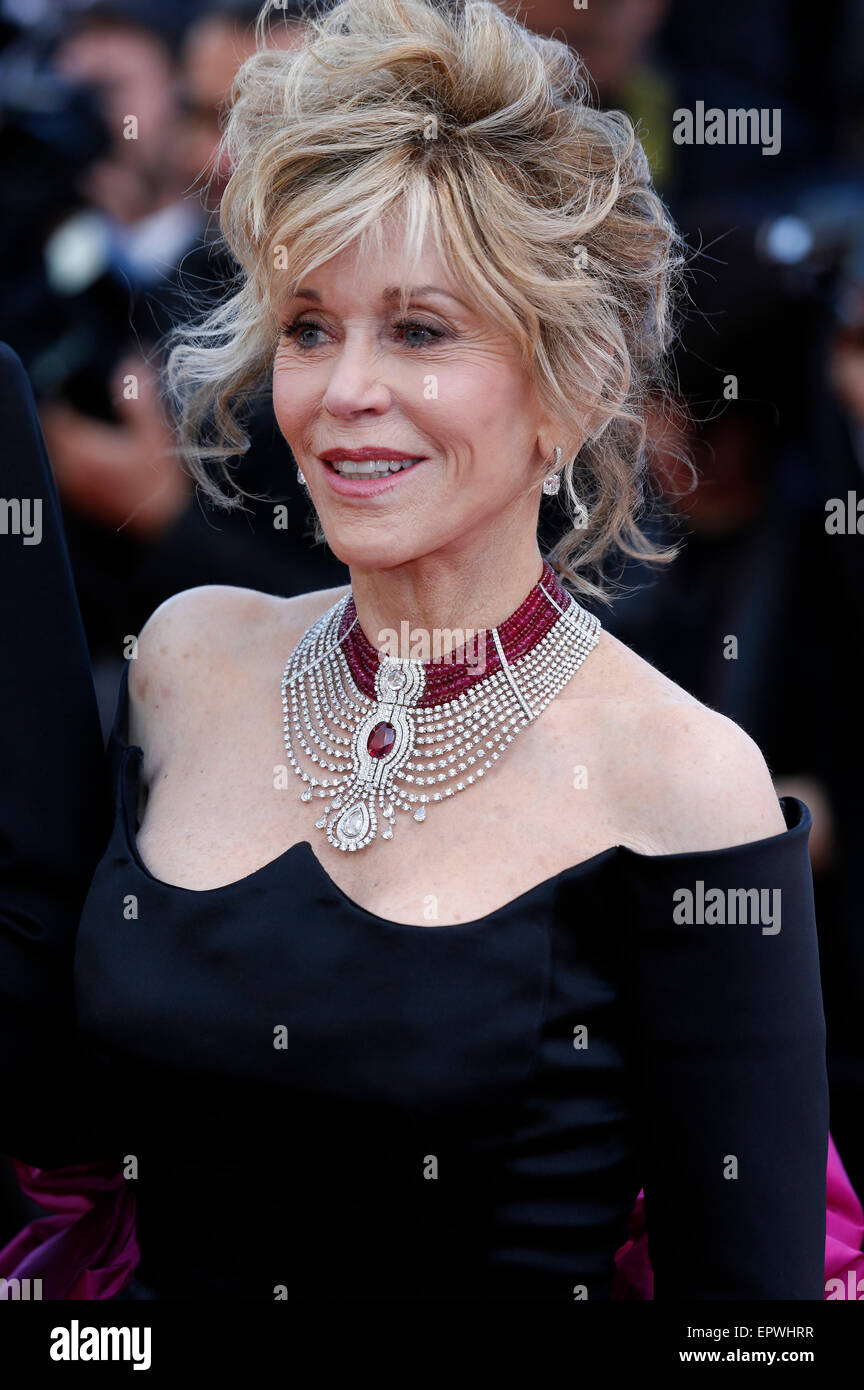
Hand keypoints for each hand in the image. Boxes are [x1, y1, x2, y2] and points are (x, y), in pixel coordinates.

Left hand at [40, 355, 191, 538]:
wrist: (163, 534)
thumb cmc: (159, 487)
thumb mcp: (155, 437)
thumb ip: (141, 400)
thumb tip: (133, 364)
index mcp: (83, 448)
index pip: (56, 415)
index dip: (63, 402)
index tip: (75, 397)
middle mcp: (70, 469)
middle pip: (54, 437)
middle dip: (66, 424)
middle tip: (83, 416)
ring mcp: (73, 488)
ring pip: (59, 458)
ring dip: (69, 447)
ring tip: (91, 440)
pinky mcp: (81, 502)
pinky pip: (67, 476)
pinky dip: (76, 466)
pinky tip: (96, 466)